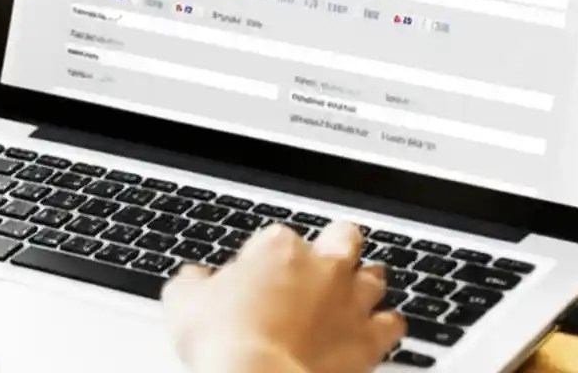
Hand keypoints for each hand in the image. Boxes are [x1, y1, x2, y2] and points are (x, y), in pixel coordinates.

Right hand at [162, 221, 405, 372]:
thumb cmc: (225, 341)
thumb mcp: (185, 302)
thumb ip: (191, 282)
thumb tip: (192, 277)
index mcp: (278, 248)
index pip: (277, 237)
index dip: (266, 257)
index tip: (256, 277)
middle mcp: (322, 266)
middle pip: (342, 237)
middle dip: (336, 244)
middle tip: (323, 260)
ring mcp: (349, 300)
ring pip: (374, 275)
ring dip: (366, 281)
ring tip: (355, 289)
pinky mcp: (369, 338)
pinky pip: (392, 323)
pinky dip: (386, 324)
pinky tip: (378, 328)